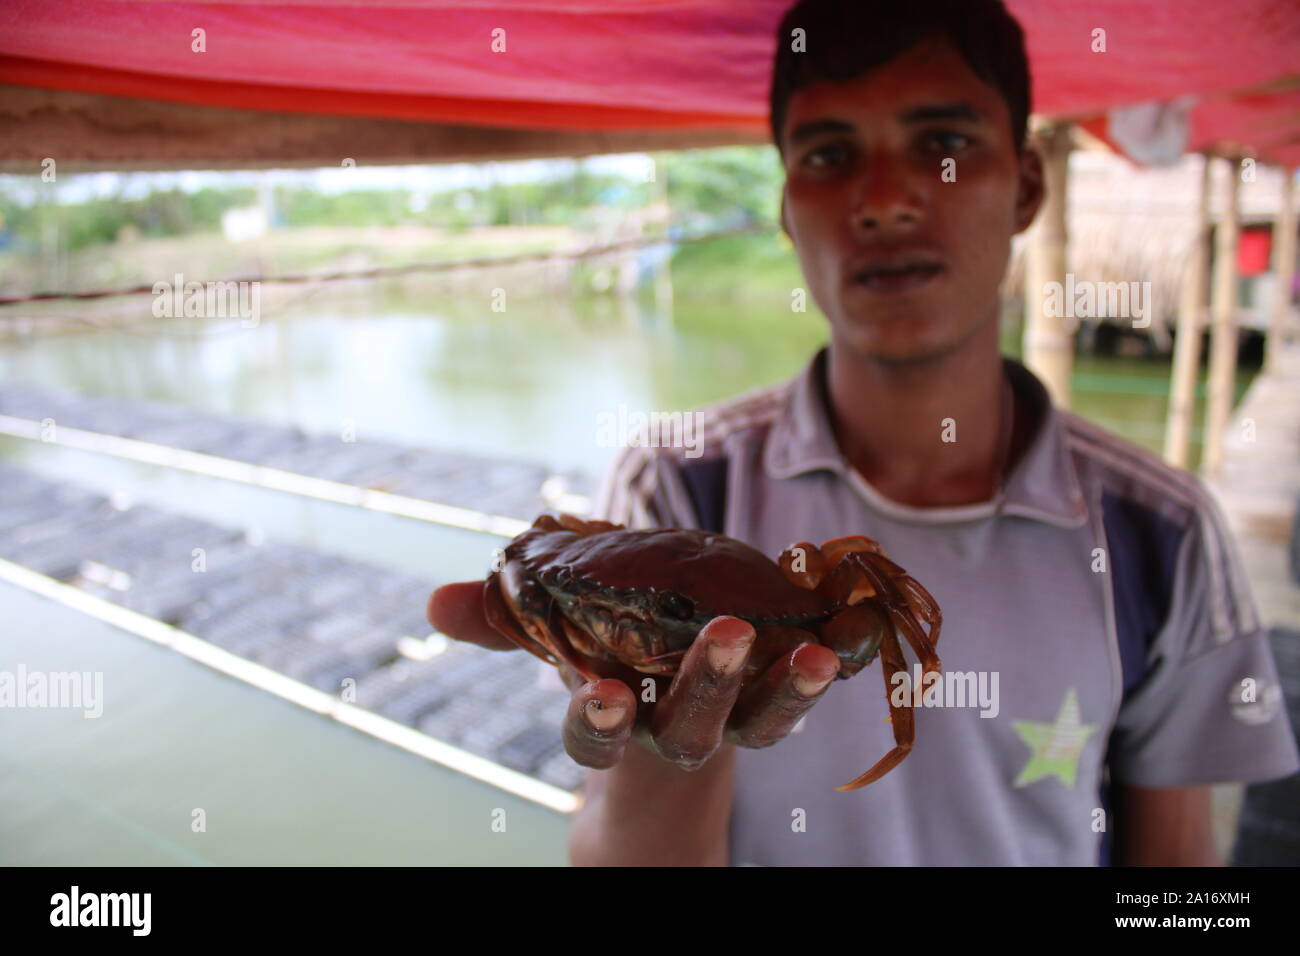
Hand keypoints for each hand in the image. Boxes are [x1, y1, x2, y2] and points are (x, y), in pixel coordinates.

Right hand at [427, 580, 840, 772]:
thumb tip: (432, 602)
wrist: (670, 712)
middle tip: (730, 632)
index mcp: (616, 719)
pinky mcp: (777, 706)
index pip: (598, 735)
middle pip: (691, 721)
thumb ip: (500, 623)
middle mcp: (673, 730)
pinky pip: (808, 694)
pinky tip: (850, 624)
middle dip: (710, 680)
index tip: (606, 692)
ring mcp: (731, 724)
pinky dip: (833, 665)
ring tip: (818, 653)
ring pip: (763, 719)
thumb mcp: (554, 644)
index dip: (601, 717)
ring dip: (790, 687)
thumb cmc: (607, 667)